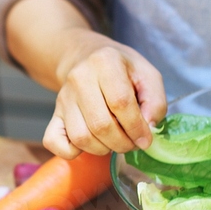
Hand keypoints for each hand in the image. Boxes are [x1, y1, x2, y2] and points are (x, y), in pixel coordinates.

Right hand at [44, 34, 167, 159]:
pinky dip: (72, 152)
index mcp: (105, 62)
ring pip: (81, 137)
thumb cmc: (121, 69)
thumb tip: (148, 128)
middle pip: (100, 124)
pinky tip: (90, 144)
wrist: (85, 57)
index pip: (120, 103)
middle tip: (132, 143)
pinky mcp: (54, 113)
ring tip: (114, 142)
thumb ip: (155, 101)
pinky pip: (54, 142)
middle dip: (122, 143)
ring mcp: (63, 98)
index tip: (145, 139)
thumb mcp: (146, 74)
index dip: (136, 127)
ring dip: (103, 149)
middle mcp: (79, 78)